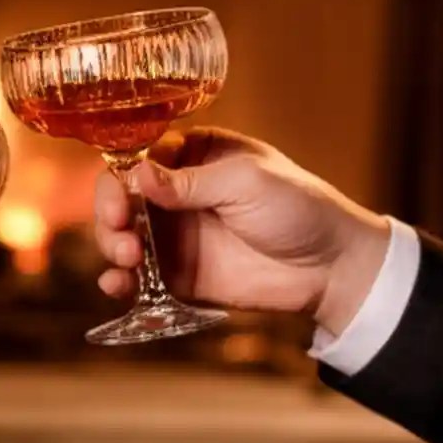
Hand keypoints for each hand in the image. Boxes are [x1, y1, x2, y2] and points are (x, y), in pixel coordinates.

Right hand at [94, 127, 390, 335]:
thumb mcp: (246, 181)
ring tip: (129, 261)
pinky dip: (119, 282)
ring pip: (121, 236)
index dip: (118, 178)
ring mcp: (175, 235)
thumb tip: (136, 175)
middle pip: (119, 198)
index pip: (137, 157)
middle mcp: (176, 193)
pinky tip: (117, 286)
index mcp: (193, 155)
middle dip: (110, 215)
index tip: (119, 200)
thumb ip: (188, 181)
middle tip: (123, 235)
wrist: (332, 267)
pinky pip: (136, 278)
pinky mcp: (178, 275)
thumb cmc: (298, 207)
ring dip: (111, 246)